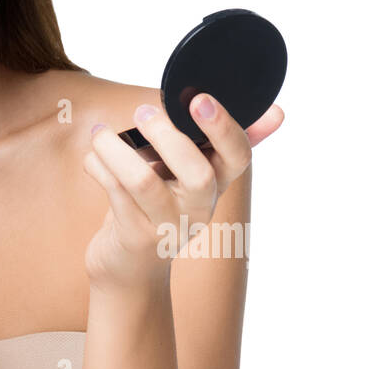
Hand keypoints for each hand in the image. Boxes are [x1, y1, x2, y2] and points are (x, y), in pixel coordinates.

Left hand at [82, 96, 283, 291]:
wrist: (130, 270)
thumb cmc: (159, 209)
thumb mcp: (190, 176)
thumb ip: (216, 141)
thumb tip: (275, 112)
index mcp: (216, 185)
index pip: (239, 157)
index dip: (224, 127)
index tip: (202, 98)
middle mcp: (198, 208)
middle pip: (199, 174)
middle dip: (169, 138)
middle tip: (142, 112)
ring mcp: (168, 226)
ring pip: (145, 183)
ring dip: (117, 151)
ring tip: (100, 132)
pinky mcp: (135, 238)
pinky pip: (115, 194)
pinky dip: (99, 167)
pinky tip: (93, 158)